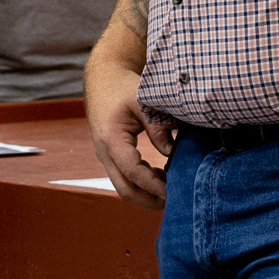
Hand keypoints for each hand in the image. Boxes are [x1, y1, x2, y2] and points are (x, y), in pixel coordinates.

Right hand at [85, 65, 172, 209]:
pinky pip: (123, 177)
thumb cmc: (122, 87)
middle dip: (149, 200)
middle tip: (174, 200)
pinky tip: (159, 175)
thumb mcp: (143, 101)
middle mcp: (104, 152)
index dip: (154, 186)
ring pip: (123, 186)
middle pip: (125, 189)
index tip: (174, 191)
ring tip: (170, 188)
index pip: (133, 173)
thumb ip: (157, 127)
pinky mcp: (110, 155)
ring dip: (146, 193)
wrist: (103, 79)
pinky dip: (141, 182)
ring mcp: (105, 155)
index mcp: (111, 139)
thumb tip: (171, 153)